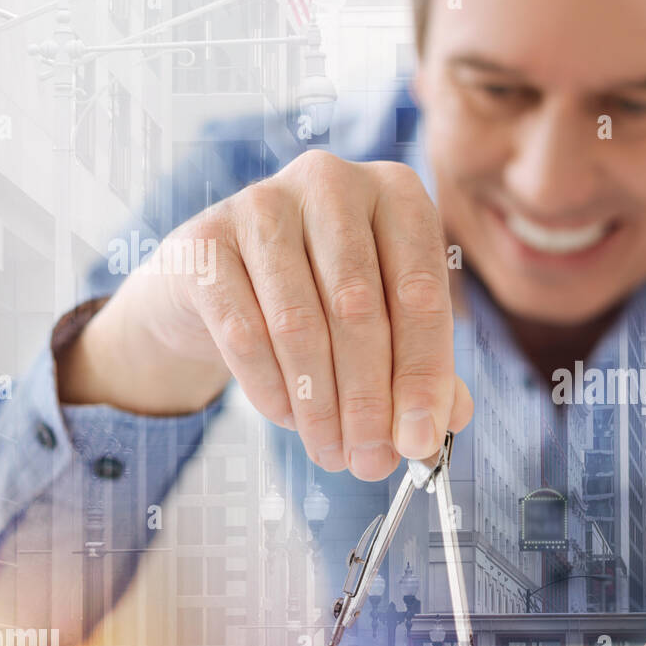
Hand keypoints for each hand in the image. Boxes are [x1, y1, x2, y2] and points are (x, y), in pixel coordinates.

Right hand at [59, 150, 471, 475]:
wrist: (219, 282)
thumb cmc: (322, 299)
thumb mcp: (386, 324)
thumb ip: (423, 369)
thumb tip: (441, 426)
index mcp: (397, 194)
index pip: (420, 294)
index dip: (423, 376)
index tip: (420, 440)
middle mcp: (332, 182)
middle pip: (359, 309)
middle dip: (369, 401)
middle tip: (370, 462)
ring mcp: (263, 203)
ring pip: (300, 324)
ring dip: (320, 405)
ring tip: (332, 451)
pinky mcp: (204, 239)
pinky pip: (243, 330)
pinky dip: (270, 387)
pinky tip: (287, 418)